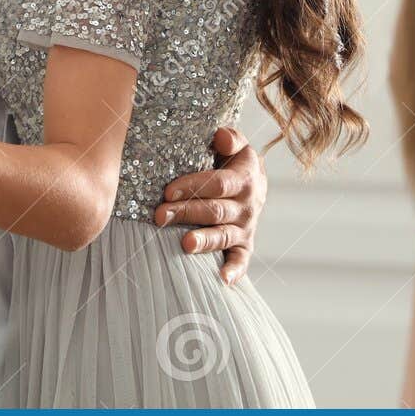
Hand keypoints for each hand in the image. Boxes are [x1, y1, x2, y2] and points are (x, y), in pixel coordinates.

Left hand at [151, 126, 265, 285]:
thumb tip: (220, 135)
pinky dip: (235, 270)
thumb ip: (229, 137)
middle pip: (215, 210)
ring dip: (205, 240)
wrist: (255, 183)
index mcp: (244, 178)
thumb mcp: (235, 145)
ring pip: (224, 235)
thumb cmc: (232, 161)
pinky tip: (222, 279)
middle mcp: (247, 204)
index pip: (218, 183)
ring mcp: (246, 227)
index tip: (168, 191)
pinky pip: (242, 260)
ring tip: (185, 244)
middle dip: (186, 213)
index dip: (193, 186)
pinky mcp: (245, 246)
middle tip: (159, 216)